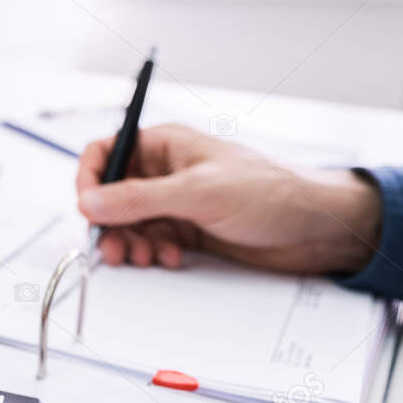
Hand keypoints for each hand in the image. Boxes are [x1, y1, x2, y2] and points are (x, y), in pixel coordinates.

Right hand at [75, 123, 381, 273]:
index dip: (90, 179)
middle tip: (114, 249)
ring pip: (131, 224)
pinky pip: (153, 242)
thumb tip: (91, 203)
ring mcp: (178, 202)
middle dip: (110, 224)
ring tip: (145, 257)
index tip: (87, 208)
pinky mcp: (189, 229)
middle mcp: (167, 172)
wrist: (316, 228)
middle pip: (113, 196)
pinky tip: (171, 257)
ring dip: (131, 243)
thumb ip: (139, 198)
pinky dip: (154, 253)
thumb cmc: (272, 191)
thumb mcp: (199, 192)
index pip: (107, 152)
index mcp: (166, 145)